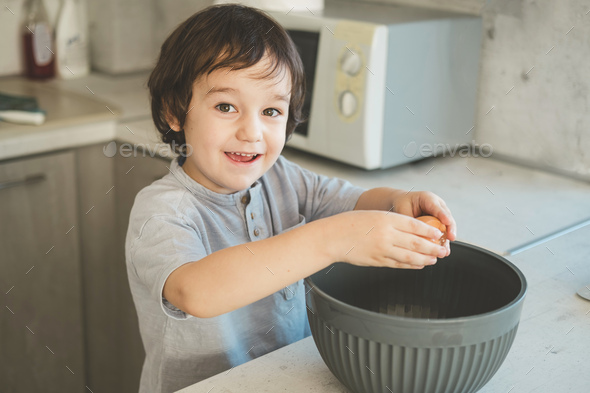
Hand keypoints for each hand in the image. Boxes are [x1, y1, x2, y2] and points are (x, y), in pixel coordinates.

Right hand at [327, 210, 448, 269]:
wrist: (333, 237)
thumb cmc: (351, 223)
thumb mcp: (374, 215)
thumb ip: (392, 222)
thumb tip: (414, 231)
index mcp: (387, 220)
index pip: (415, 225)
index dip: (430, 231)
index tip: (439, 234)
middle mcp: (387, 235)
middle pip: (417, 243)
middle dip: (433, 248)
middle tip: (443, 250)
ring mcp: (383, 250)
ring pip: (410, 257)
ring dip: (425, 259)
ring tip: (434, 259)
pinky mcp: (378, 261)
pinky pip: (399, 265)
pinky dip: (412, 266)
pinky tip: (419, 265)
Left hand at [391, 190, 456, 255]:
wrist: (403, 203)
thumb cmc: (403, 204)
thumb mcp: (403, 209)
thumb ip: (409, 220)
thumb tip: (411, 234)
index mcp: (428, 199)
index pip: (437, 207)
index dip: (443, 215)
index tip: (447, 222)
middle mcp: (437, 207)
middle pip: (447, 217)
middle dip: (450, 229)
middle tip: (451, 237)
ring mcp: (440, 216)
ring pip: (447, 227)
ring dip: (447, 239)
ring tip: (445, 250)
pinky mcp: (439, 225)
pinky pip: (443, 234)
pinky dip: (442, 243)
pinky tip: (442, 252)